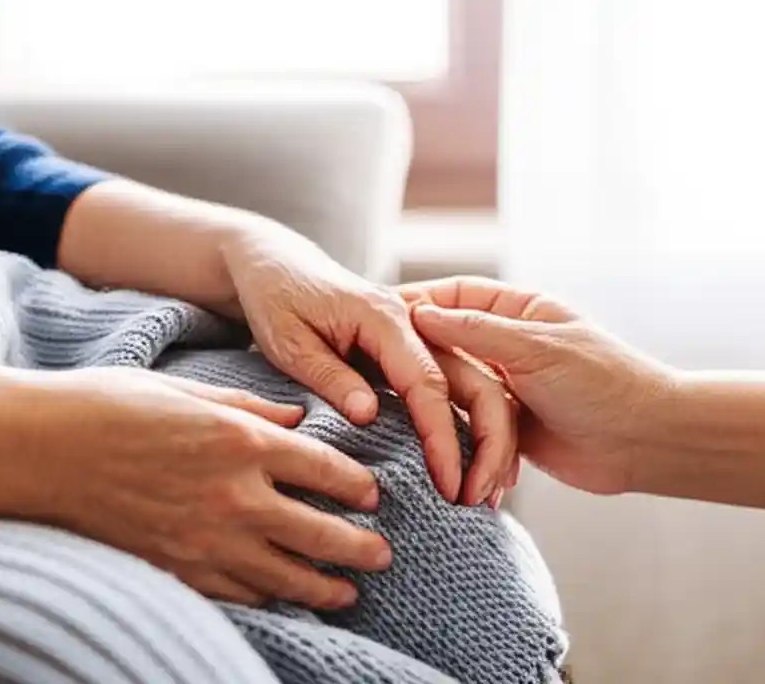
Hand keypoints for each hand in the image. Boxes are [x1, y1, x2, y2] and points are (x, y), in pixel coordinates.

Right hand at [24, 367, 391, 608]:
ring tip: (348, 592)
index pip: (326, 470)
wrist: (43, 450)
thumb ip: (251, 406)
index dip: (358, 487)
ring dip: (326, 586)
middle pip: (321, 532)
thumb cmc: (112, 406)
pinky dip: (270, 597)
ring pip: (288, 575)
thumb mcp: (189, 389)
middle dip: (359, 547)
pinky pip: (241, 593)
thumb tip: (297, 418)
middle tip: (381, 554)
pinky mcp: (179, 569)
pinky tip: (284, 597)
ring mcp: (208, 540)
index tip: (372, 496)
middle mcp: (236, 495)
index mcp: (242, 440)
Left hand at [220, 225, 467, 502]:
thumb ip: (329, 377)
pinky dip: (471, 425)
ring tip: (484, 494)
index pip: (428, 384)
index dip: (441, 438)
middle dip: (486, 441)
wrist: (275, 263)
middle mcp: (413, 322)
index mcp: (384, 317)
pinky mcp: (413, 349)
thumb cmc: (276, 299)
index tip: (448, 484)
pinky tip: (474, 467)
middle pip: (473, 381)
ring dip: (488, 437)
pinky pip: (455, 386)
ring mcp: (418, 334)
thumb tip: (368, 416)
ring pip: (474, 383)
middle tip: (475, 499)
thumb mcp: (288, 341)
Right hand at [400, 277, 676, 494]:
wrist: (648, 443)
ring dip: (439, 415)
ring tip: (406, 421)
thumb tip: (419, 313)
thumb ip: (477, 333)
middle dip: (418, 367)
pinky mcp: (510, 430)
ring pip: (453, 395)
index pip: (453, 298)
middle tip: (373, 376)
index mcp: (517, 313)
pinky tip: (436, 451)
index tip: (377, 320)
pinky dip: (459, 446)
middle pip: (445, 348)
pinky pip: (470, 432)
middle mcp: (507, 347)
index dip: (414, 306)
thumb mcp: (536, 349)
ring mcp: (506, 389)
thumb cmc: (605, 384)